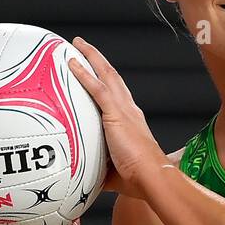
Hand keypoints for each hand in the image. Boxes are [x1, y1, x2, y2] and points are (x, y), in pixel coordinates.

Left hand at [67, 36, 166, 200]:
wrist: (152, 177)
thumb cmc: (138, 179)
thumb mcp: (115, 171)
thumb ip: (100, 169)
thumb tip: (85, 179)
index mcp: (131, 121)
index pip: (116, 94)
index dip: (105, 80)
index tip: (94, 71)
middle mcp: (130, 110)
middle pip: (112, 77)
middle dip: (97, 60)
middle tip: (83, 47)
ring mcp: (124, 110)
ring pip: (106, 75)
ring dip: (91, 57)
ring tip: (77, 44)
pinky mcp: (117, 114)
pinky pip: (97, 89)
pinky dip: (84, 74)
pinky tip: (72, 63)